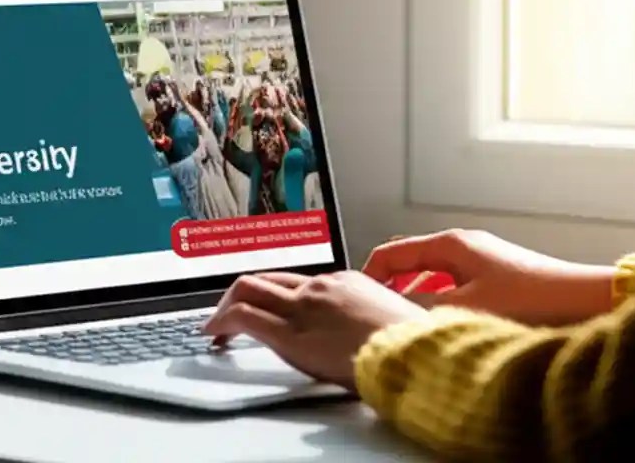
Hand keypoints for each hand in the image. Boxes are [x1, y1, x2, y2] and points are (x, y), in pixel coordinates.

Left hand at [202, 271, 425, 386]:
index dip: (277, 294)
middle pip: (268, 278)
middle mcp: (321, 287)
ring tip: (217, 324)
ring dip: (227, 305)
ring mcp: (304, 307)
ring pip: (248, 288)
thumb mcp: (398, 322)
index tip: (270, 306)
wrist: (419, 356)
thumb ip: (374, 321)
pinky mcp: (292, 334)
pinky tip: (215, 333)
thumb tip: (373, 335)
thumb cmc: (416, 348)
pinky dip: (222, 321)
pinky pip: (246, 317)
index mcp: (348, 283)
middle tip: (230, 312)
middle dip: (243, 292)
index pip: (299, 282)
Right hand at [362, 229, 616, 325]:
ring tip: (406, 319)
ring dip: (416, 294)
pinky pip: (453, 283)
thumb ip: (420, 307)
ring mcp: (482, 259)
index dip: (369, 274)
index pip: (391, 252)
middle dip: (390, 284)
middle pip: (410, 260)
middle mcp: (464, 245)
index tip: (358, 296)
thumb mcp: (464, 307)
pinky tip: (443, 321)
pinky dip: (439, 299)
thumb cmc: (530, 299)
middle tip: (377, 310)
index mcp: (450, 244)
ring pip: (432, 274)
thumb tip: (390, 311)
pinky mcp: (497, 275)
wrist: (584, 301)